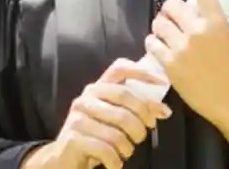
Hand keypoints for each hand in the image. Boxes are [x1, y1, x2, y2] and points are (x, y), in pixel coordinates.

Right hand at [22, 59, 171, 168]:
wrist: (64, 158)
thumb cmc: (95, 136)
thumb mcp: (114, 119)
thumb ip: (136, 110)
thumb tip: (164, 111)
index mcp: (98, 88)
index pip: (119, 69)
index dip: (142, 72)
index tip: (162, 82)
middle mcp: (86, 97)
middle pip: (124, 98)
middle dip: (141, 118)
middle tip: (144, 134)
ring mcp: (78, 117)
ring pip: (117, 130)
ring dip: (128, 147)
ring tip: (126, 152)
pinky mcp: (73, 137)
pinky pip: (106, 149)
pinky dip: (116, 160)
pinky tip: (115, 163)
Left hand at [143, 0, 228, 132]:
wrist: (228, 99)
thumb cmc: (228, 67)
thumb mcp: (225, 36)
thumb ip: (209, 18)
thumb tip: (190, 2)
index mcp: (217, 21)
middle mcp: (199, 30)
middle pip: (172, 4)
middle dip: (168, 11)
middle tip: (171, 21)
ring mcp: (183, 47)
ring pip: (158, 23)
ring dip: (159, 27)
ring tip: (165, 36)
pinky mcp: (170, 63)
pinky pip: (152, 42)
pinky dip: (153, 43)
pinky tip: (159, 48)